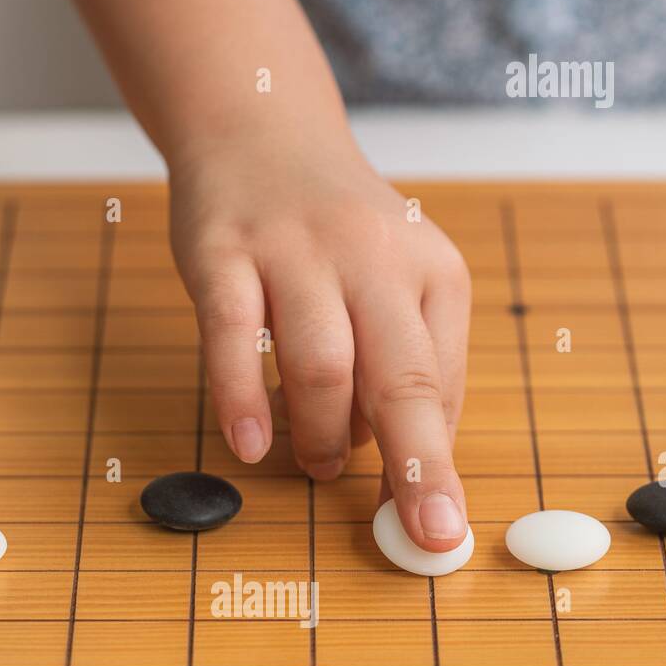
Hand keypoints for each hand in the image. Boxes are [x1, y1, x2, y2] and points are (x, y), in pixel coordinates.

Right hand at [169, 135, 470, 550]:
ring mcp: (296, 251)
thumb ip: (406, 375)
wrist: (262, 133)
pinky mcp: (225, 252)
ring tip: (317, 465)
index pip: (441, 387)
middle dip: (419, 465)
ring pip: (323, 363)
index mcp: (433, 272)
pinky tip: (249, 445)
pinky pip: (233, 336)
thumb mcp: (397, 291)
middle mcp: (375, 257)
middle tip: (425, 531)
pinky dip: (241, 396)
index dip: (435, 464)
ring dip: (322, 434)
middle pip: (403, 378)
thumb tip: (407, 480)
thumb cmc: (336, 243)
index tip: (437, 527)